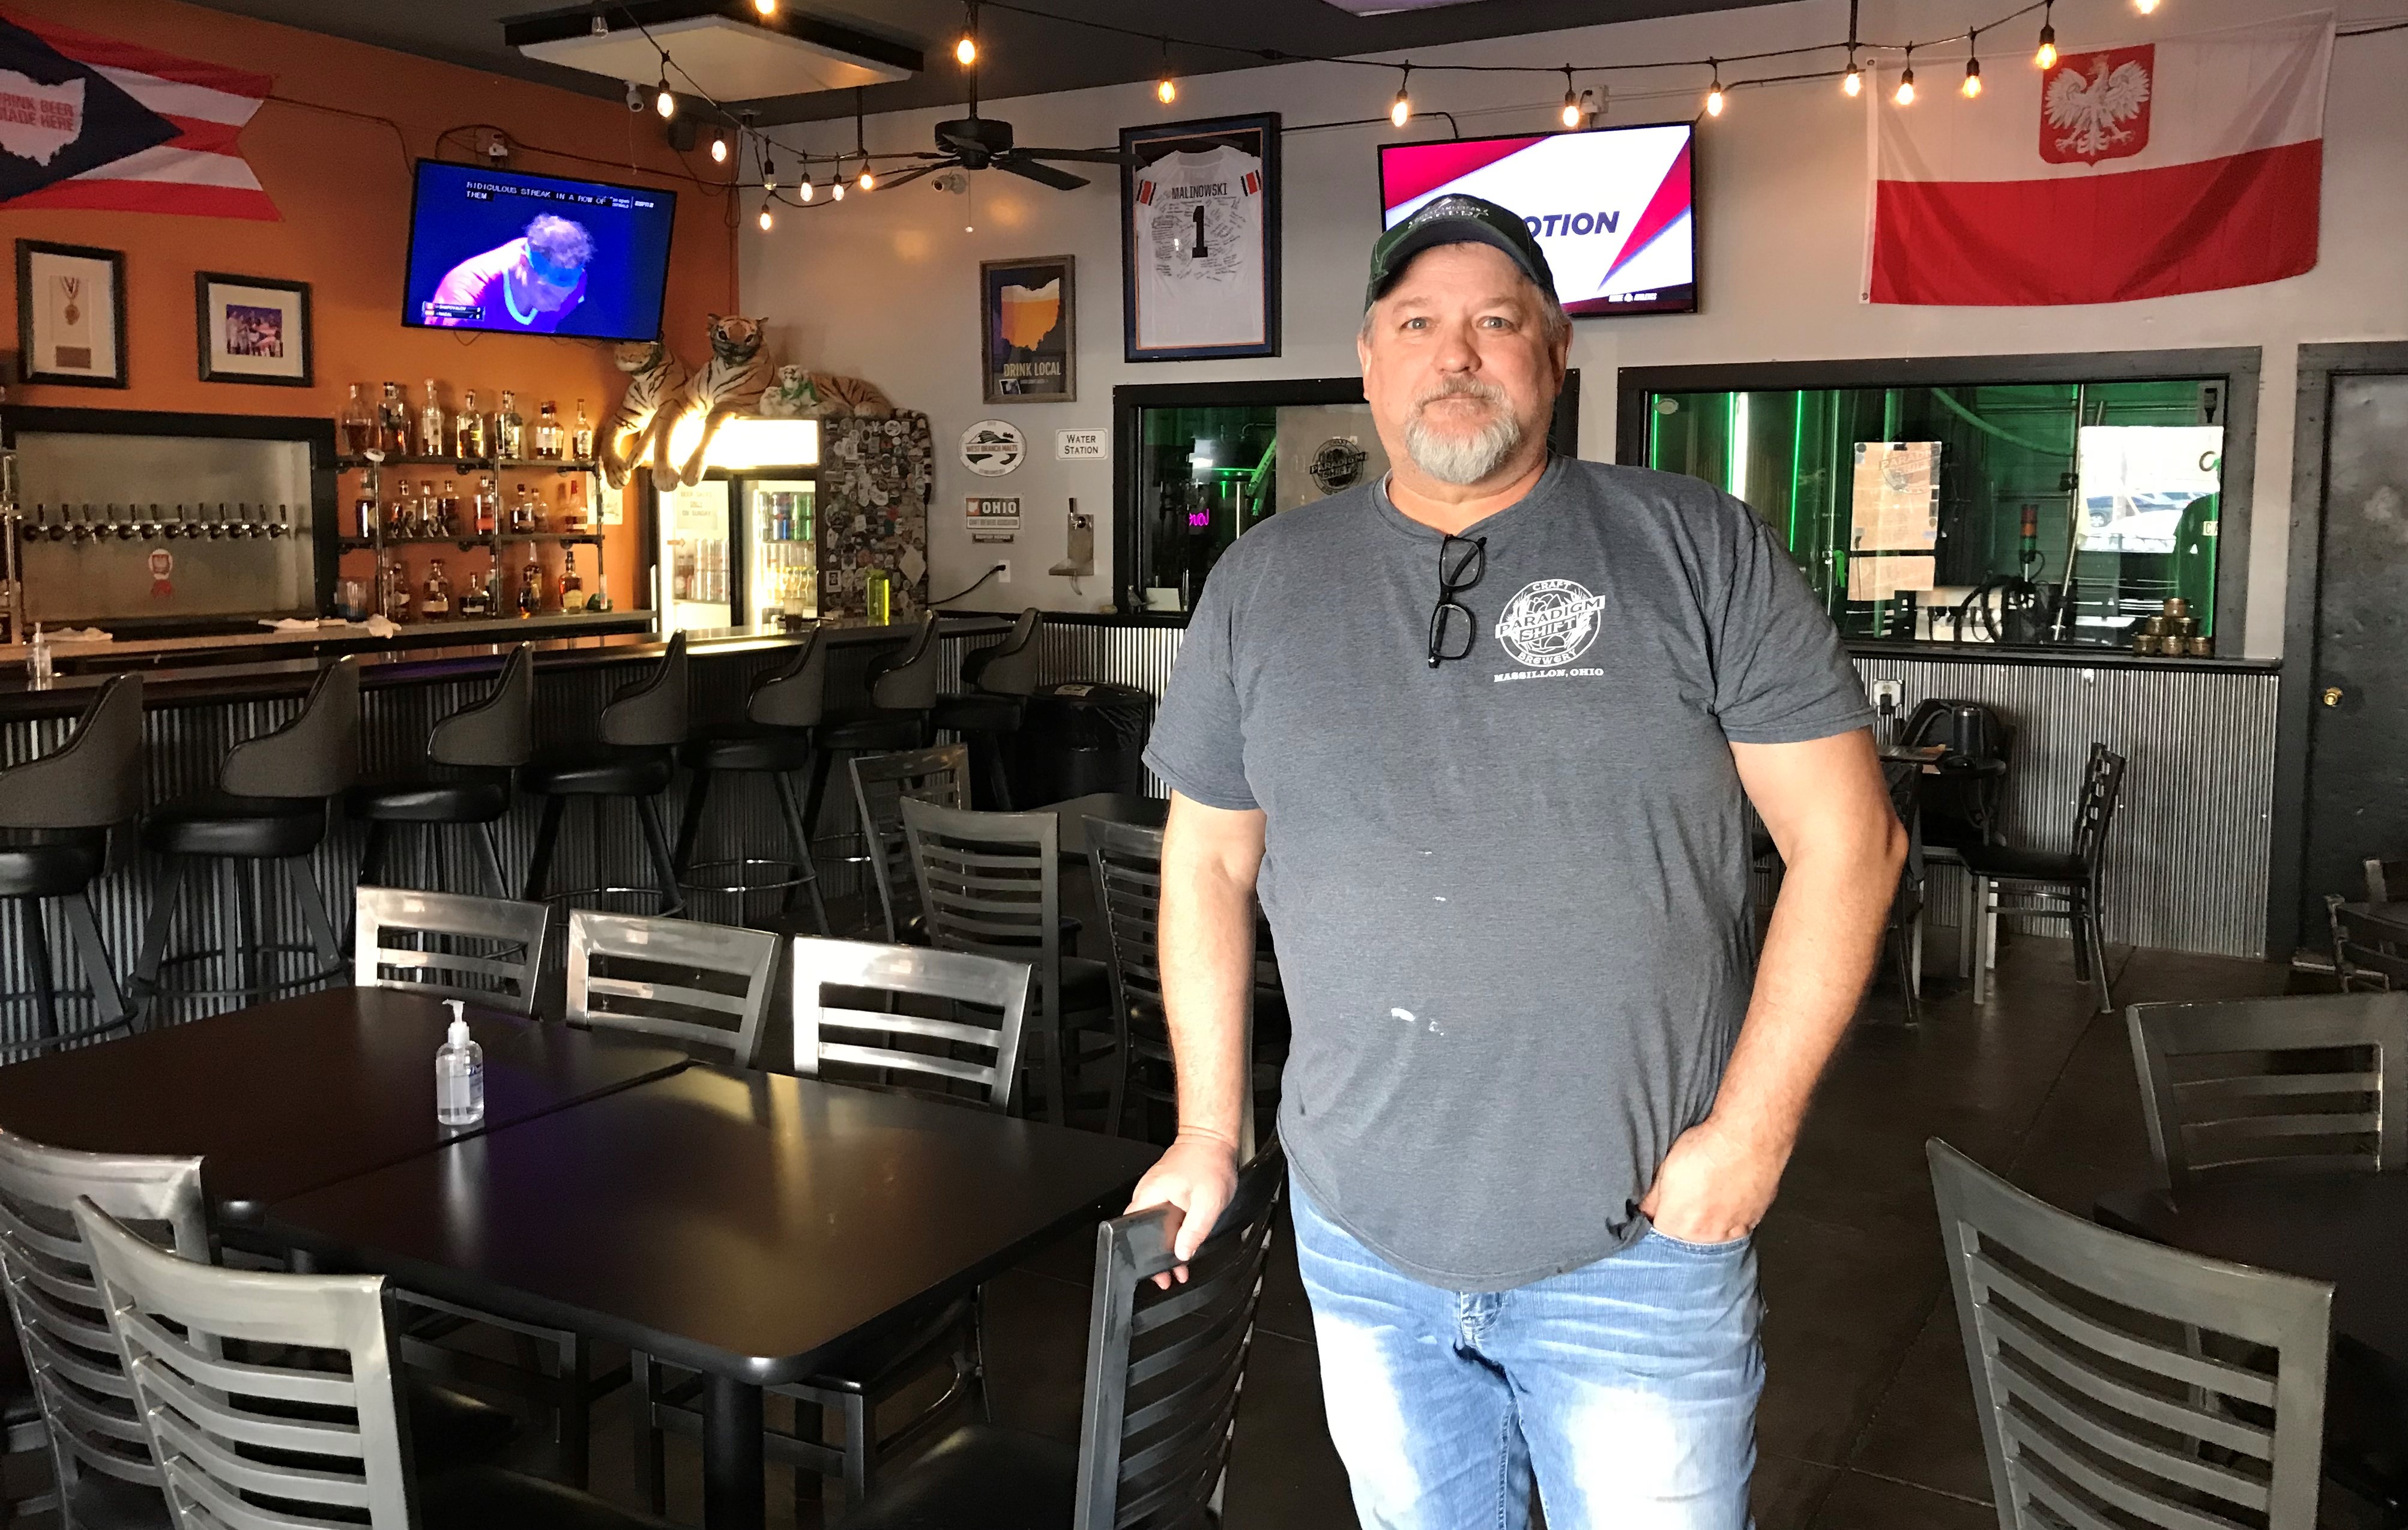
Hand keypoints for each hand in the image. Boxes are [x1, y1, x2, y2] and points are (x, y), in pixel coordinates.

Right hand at [1127, 1129, 1239, 1287]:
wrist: (1212, 1137)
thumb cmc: (1209, 1162)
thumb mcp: (1207, 1203)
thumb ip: (1194, 1230)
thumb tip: (1182, 1253)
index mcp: (1149, 1196)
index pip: (1132, 1230)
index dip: (1144, 1255)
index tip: (1157, 1271)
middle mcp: (1147, 1193)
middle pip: (1142, 1232)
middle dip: (1155, 1257)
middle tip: (1168, 1275)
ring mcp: (1155, 1190)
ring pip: (1154, 1225)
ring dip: (1165, 1245)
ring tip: (1179, 1265)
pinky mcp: (1165, 1189)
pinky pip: (1162, 1215)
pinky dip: (1171, 1231)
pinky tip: (1183, 1241)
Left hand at [1638, 1116, 1787, 1244]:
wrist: (1747, 1139)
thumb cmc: (1704, 1149)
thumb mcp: (1665, 1168)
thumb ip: (1652, 1198)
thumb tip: (1645, 1211)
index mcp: (1678, 1223)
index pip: (1661, 1231)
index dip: (1661, 1217)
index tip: (1664, 1206)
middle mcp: (1704, 1234)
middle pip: (1686, 1236)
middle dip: (1683, 1221)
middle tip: (1689, 1197)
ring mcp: (1731, 1231)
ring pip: (1712, 1234)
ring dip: (1708, 1222)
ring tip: (1710, 1196)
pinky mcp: (1752, 1222)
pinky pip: (1735, 1228)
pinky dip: (1730, 1218)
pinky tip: (1728, 1199)